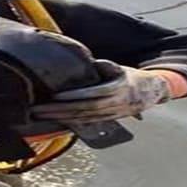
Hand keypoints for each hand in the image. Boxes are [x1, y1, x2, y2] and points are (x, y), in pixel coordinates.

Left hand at [31, 60, 171, 124]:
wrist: (149, 93)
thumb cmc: (128, 77)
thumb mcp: (119, 68)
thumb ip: (104, 66)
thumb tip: (89, 63)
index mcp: (117, 89)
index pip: (92, 94)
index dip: (73, 96)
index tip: (55, 96)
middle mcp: (112, 104)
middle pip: (82, 109)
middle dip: (58, 110)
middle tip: (37, 109)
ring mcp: (109, 115)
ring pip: (81, 119)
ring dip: (59, 118)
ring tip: (39, 115)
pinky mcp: (105, 121)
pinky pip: (84, 123)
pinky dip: (68, 123)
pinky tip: (53, 121)